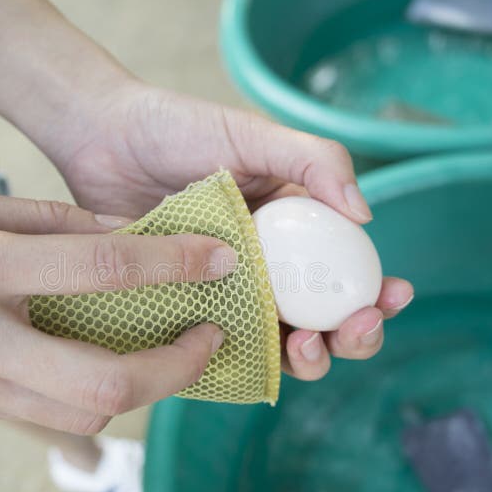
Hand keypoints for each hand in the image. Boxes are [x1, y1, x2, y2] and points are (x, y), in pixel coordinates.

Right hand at [0, 186, 235, 433]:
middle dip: (176, 367)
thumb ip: (38, 218)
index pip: (99, 268)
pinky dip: (90, 394)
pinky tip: (103, 363)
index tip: (221, 261)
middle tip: (208, 337)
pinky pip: (47, 415)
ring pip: (83, 414)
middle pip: (105, 380)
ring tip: (167, 352)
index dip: (174, 264)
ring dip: (141, 388)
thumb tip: (117, 230)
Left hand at [51, 84, 414, 380]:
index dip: (374, 293)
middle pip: (322, 321)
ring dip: (306, 359)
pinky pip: (217, 348)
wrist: (103, 138)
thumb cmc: (178, 128)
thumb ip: (314, 162)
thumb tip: (366, 216)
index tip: (388, 297)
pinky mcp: (183, 312)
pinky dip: (242, 362)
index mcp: (292, 230)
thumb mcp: (254, 135)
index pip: (345, 273)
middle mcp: (263, 269)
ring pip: (276, 344)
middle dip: (352, 337)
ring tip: (304, 346)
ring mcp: (224, 294)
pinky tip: (250, 359)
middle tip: (353, 330)